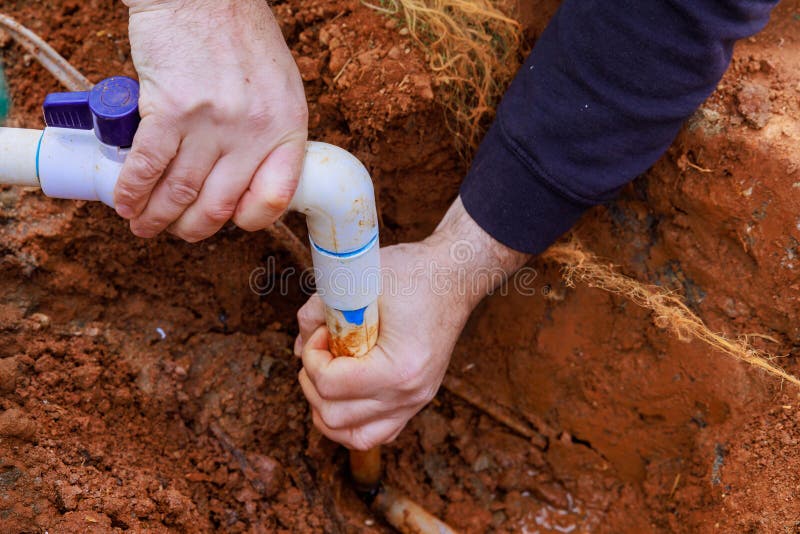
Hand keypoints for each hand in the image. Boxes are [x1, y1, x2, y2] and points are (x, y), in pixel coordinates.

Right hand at [116, 0, 307, 240]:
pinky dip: (132, 191)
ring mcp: (211, 124)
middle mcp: (253, 132)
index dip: (248, 220)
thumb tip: (246, 174)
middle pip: (218, 205)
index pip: (274, 198)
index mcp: (287, 127)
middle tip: (175, 230)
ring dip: (156, 217)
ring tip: (143, 225)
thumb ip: (270, 131)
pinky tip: (126, 202)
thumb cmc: (238, 35)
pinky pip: (147, 167)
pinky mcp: (169, 111)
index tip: (229, 221)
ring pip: (179, 193)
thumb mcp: (279, 86)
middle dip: (191, 229)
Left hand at [294, 198, 528, 449]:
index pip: (330, 385)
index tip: (321, 332)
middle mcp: (410, 394)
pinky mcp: (416, 401)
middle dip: (314, 383)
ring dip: (327, 410)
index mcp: (399, 367)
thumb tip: (299, 346)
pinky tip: (344, 393)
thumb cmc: (411, 274)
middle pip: (335, 416)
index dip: (312, 357)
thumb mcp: (358, 283)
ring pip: (354, 437)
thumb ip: (318, 311)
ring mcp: (416, 402)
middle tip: (320, 352)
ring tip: (326, 376)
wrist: (453, 278)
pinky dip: (352, 421)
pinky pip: (377, 433)